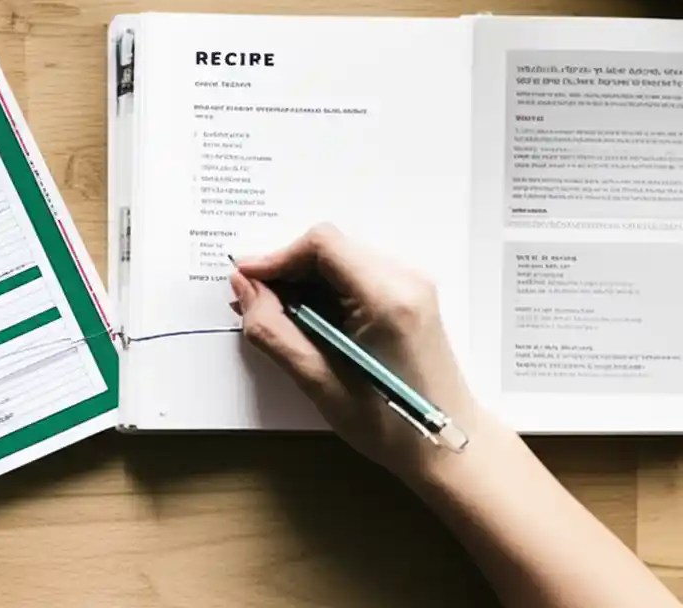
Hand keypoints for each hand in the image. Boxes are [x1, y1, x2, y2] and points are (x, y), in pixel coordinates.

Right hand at [230, 223, 484, 482]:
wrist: (447, 446)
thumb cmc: (387, 424)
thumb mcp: (318, 382)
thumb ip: (273, 330)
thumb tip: (243, 286)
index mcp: (387, 297)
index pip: (322, 244)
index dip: (276, 256)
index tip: (245, 280)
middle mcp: (405, 278)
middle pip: (330, 248)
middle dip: (286, 271)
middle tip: (254, 304)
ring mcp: (411, 285)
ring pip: (339, 260)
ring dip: (303, 282)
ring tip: (278, 318)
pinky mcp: (409, 296)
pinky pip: (354, 276)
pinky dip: (324, 290)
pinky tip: (309, 322)